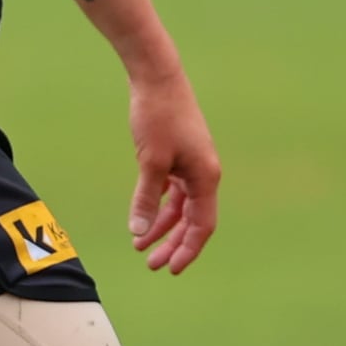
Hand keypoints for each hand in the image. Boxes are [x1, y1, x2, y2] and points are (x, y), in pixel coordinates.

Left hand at [124, 68, 221, 274]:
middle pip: (191, 220)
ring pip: (179, 206)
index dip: (188, 249)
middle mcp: (203, 173)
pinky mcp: (178, 154)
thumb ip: (146, 198)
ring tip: (140, 245)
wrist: (157, 77)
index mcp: (205, 177)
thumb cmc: (157, 116)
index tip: (172, 269)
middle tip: (152, 265)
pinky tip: (143, 216)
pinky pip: (171, 189)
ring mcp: (191, 164)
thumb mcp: (150, 161)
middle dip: (172, 243)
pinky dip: (159, 204)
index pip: (201, 225)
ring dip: (161, 226)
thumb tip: (139, 232)